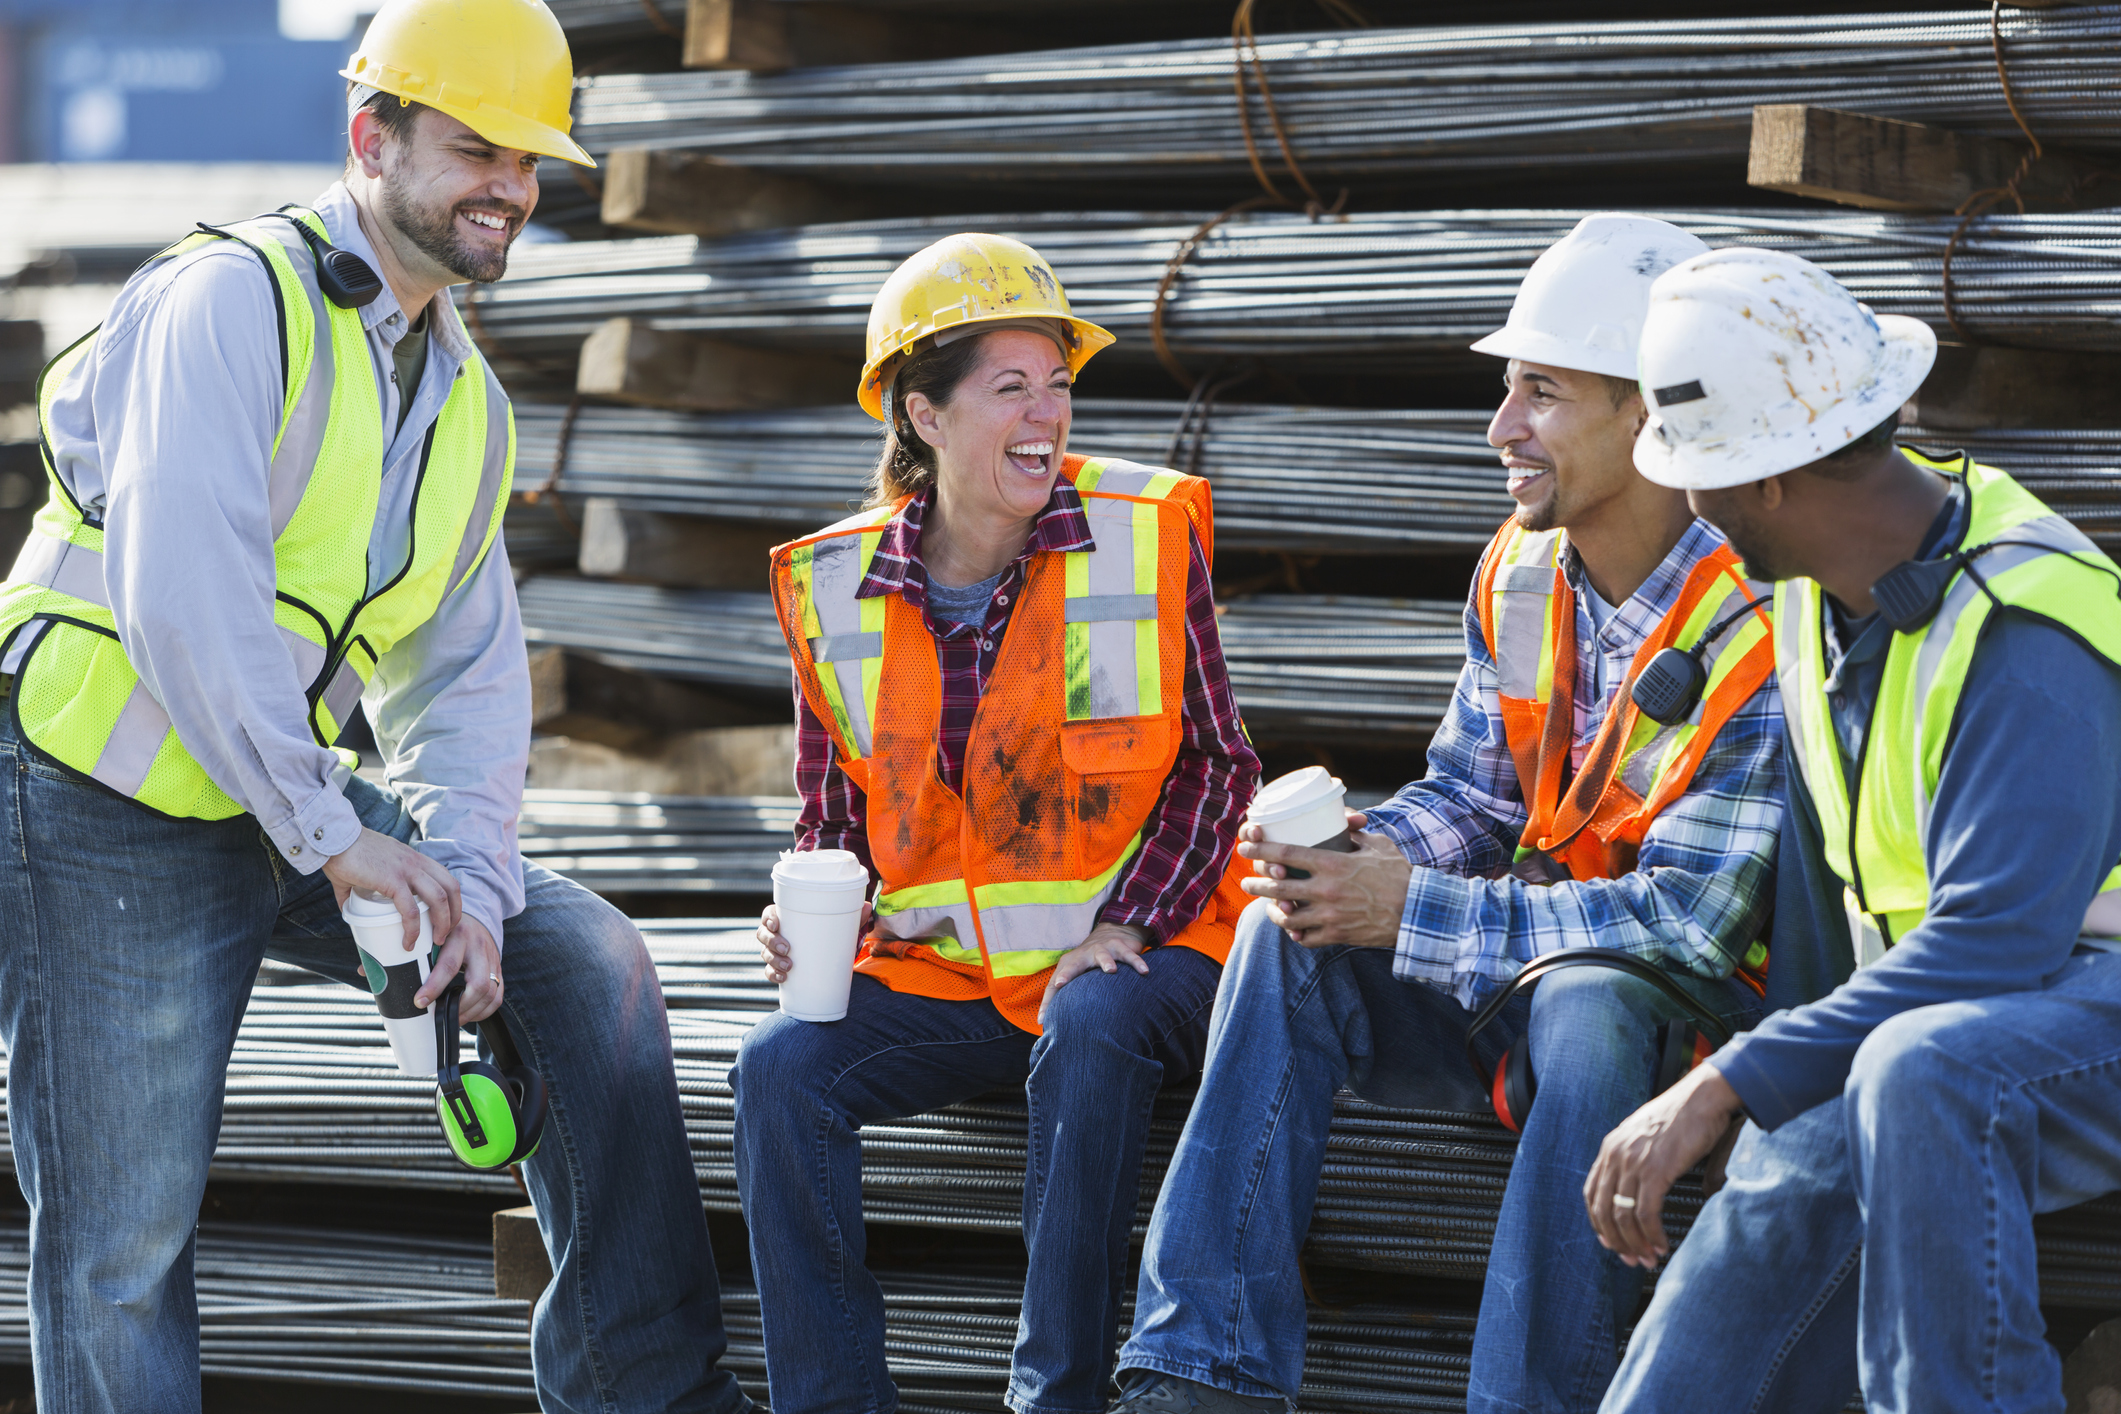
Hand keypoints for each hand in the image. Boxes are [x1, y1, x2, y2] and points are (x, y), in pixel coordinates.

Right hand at [323, 827, 461, 952]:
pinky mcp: (392, 880)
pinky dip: (413, 929)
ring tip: (434, 942)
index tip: (445, 920)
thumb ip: (358, 889)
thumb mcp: (363, 871)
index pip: (446, 878)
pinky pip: (410, 909)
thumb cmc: (344, 854)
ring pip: (439, 899)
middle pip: (451, 889)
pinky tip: (408, 942)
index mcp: (415, 859)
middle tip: (444, 935)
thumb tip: (348, 908)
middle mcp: (417, 862)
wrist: (332, 839)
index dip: (453, 901)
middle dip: (454, 915)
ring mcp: (407, 870)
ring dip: (442, 923)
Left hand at [414, 915, 503, 1024]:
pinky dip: (484, 1011)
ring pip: (490, 993)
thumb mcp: (433, 934)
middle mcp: (479, 947)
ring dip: (472, 1012)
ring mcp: (492, 959)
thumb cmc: (448, 930)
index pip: (449, 966)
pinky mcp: (499, 969)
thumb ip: (418, 953)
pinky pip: (497, 996)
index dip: (434, 987)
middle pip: (479, 984)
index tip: (419, 1002)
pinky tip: (469, 1014)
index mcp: (459, 936)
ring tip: (454, 1018)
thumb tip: (381, 974)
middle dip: (460, 1006)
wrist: (476, 919)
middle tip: (443, 1016)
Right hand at [758, 900, 874, 984]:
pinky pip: (769, 972)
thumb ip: (852, 916)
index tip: (776, 924)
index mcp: (786, 918)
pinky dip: (773, 975)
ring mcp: (775, 952)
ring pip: (765, 953)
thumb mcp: (839, 924)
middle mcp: (776, 934)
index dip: (768, 919)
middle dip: (772, 942)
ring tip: (789, 966)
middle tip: (787, 949)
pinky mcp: (778, 968)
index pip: (769, 914)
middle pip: (763, 934)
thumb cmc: (828, 932)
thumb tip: (867, 907)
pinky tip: (782, 978)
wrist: (828, 955)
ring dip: (773, 960)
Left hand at [1038, 923, 1150, 1027]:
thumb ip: (1063, 996)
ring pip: (1103, 956)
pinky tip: (1144, 972)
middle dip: (1066, 973)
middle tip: (1060, 983)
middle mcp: (1083, 955)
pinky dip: (1137, 963)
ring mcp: (1102, 949)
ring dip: (1106, 962)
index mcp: (1070, 964)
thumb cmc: (1089, 962)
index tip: (1042, 1019)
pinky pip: (1130, 956)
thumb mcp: (1075, 974)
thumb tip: (1045, 1024)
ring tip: (1111, 971)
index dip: (1048, 1001)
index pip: (1054, 984)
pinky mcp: (1121, 947)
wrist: (1112, 932)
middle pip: (1073, 965)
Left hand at [1237, 813, 1409, 948]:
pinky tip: (1291, 926)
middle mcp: (1326, 890)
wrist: (1417, 913)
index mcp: (1333, 864)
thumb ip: (1355, 831)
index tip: (1245, 846)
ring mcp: (1329, 916)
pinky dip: (1294, 933)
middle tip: (1247, 880)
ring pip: (1286, 916)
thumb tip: (1342, 816)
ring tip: (1266, 905)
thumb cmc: (1399, 875)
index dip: (1260, 849)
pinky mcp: (1336, 935)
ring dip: (1271, 910)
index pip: (1285, 853)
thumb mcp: (1378, 844)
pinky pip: (1305, 938)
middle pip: (1277, 886)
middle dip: (1256, 882)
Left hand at [1584, 1063, 1745, 1268]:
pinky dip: (1652, 1235)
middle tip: (1632, 1260)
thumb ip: (1635, 1157)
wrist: (1703, 1097)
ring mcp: (1633, 1163)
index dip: (1598, 1223)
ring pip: (1623, 1216)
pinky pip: (1646, 1213)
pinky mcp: (1655, 1170)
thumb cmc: (1682, 1115)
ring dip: (1636, 1244)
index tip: (1611, 1242)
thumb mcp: (1645, 1135)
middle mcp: (1616, 1155)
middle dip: (1617, 1242)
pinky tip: (1662, 1244)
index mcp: (1610, 1147)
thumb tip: (1638, 1188)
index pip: (1592, 1193)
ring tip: (1649, 1258)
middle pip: (1603, 1210)